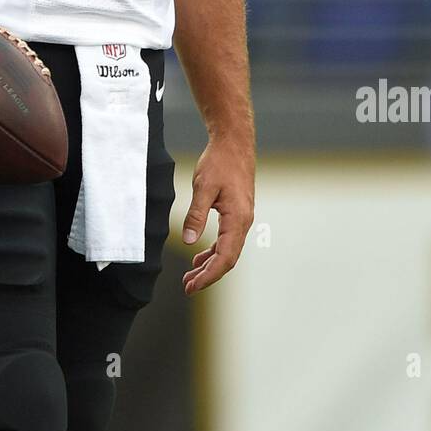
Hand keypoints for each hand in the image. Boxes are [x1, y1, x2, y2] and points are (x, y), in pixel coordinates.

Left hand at [180, 136, 254, 294]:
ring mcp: (241, 218)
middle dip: (208, 275)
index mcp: (237, 219)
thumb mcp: (203, 187)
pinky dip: (213, 251)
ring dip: (209, 265)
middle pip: (227, 259)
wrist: (234, 143)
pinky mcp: (236, 213)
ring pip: (228, 251)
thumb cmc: (220, 162)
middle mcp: (243, 222)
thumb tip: (188, 241)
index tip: (192, 286)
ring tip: (190, 276)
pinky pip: (227, 240)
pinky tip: (199, 256)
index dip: (208, 275)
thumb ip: (196, 215)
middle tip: (187, 287)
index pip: (225, 257)